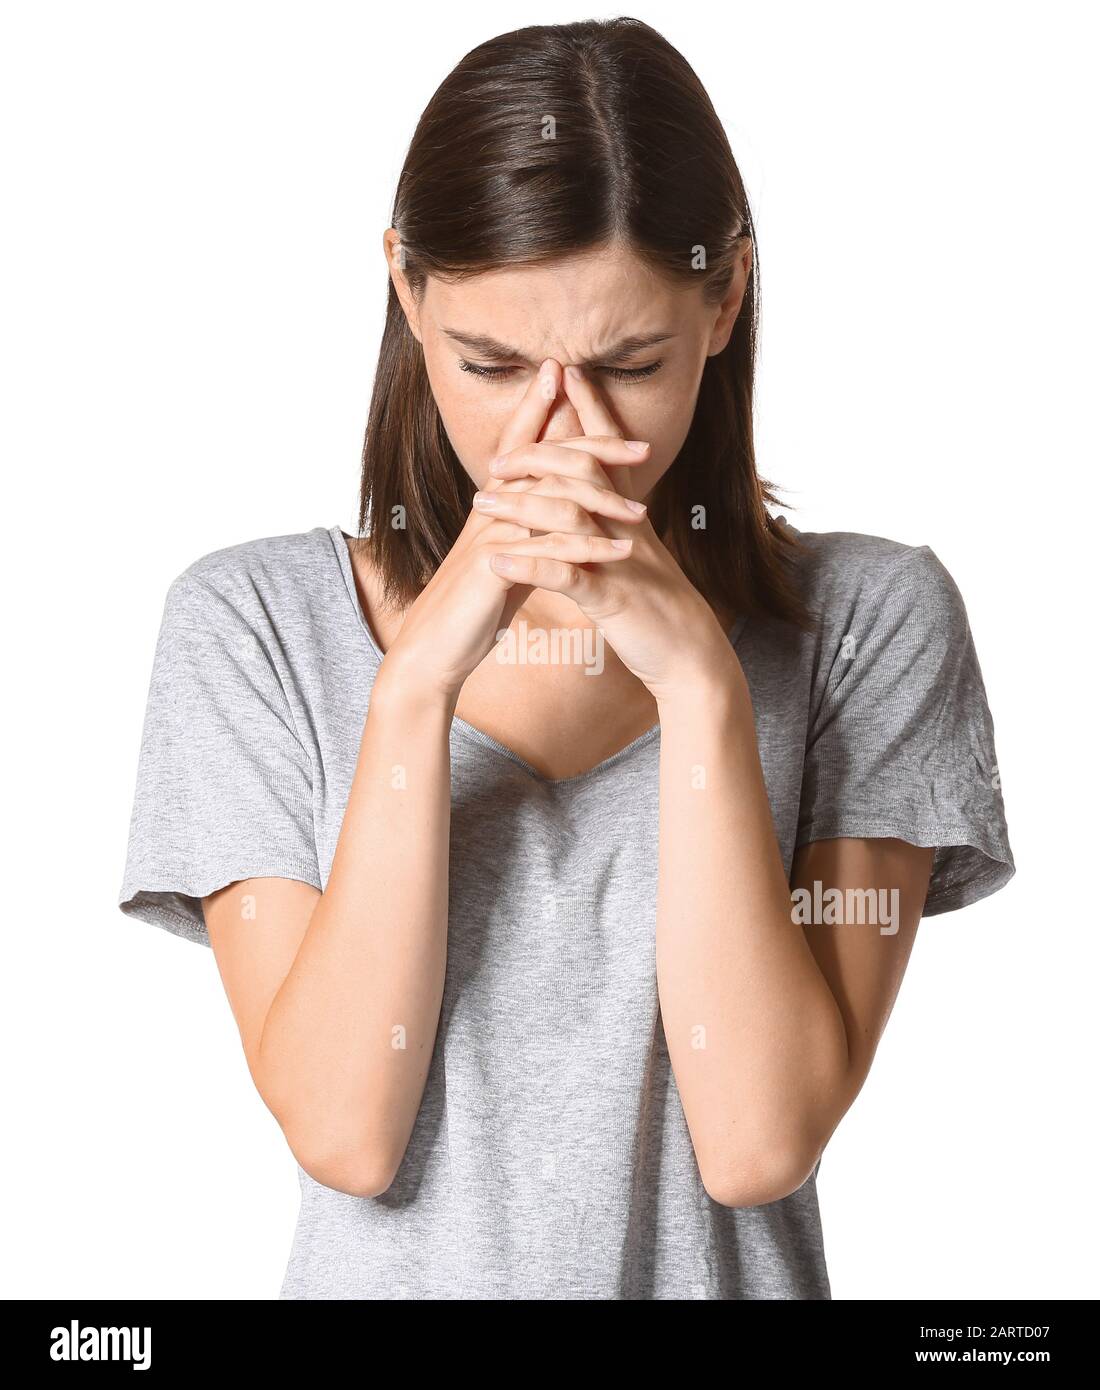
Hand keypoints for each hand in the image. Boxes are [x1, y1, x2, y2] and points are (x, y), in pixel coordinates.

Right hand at [379, 360, 647, 703]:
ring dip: (603, 504)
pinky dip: (589, 549)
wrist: (434, 646)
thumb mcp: (506, 556)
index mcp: (495, 502)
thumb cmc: (473, 604)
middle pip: (544, 460)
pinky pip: (548, 549)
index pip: (523, 444)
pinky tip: (622, 552)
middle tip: (642, 447)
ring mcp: (490, 533)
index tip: (571, 375)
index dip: (544, 410)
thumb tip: (556, 512)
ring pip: (551, 501)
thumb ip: (529, 529)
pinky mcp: (494, 567)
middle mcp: (490, 508)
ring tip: (643, 513)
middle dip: (593, 448)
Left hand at [483, 364, 739, 703]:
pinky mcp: (612, 599)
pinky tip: (496, 559)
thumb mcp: (632, 557)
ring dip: (522, 504)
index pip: (608, 452)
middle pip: (583, 473)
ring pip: (568, 517)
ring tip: (482, 501)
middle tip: (498, 455)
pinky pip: (567, 576)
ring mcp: (619, 562)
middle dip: (540, 454)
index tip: (567, 373)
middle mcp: (625, 529)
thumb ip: (610, 523)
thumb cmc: (655, 608)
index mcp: (628, 517)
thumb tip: (589, 496)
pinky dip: (530, 564)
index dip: (591, 410)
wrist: (689, 656)